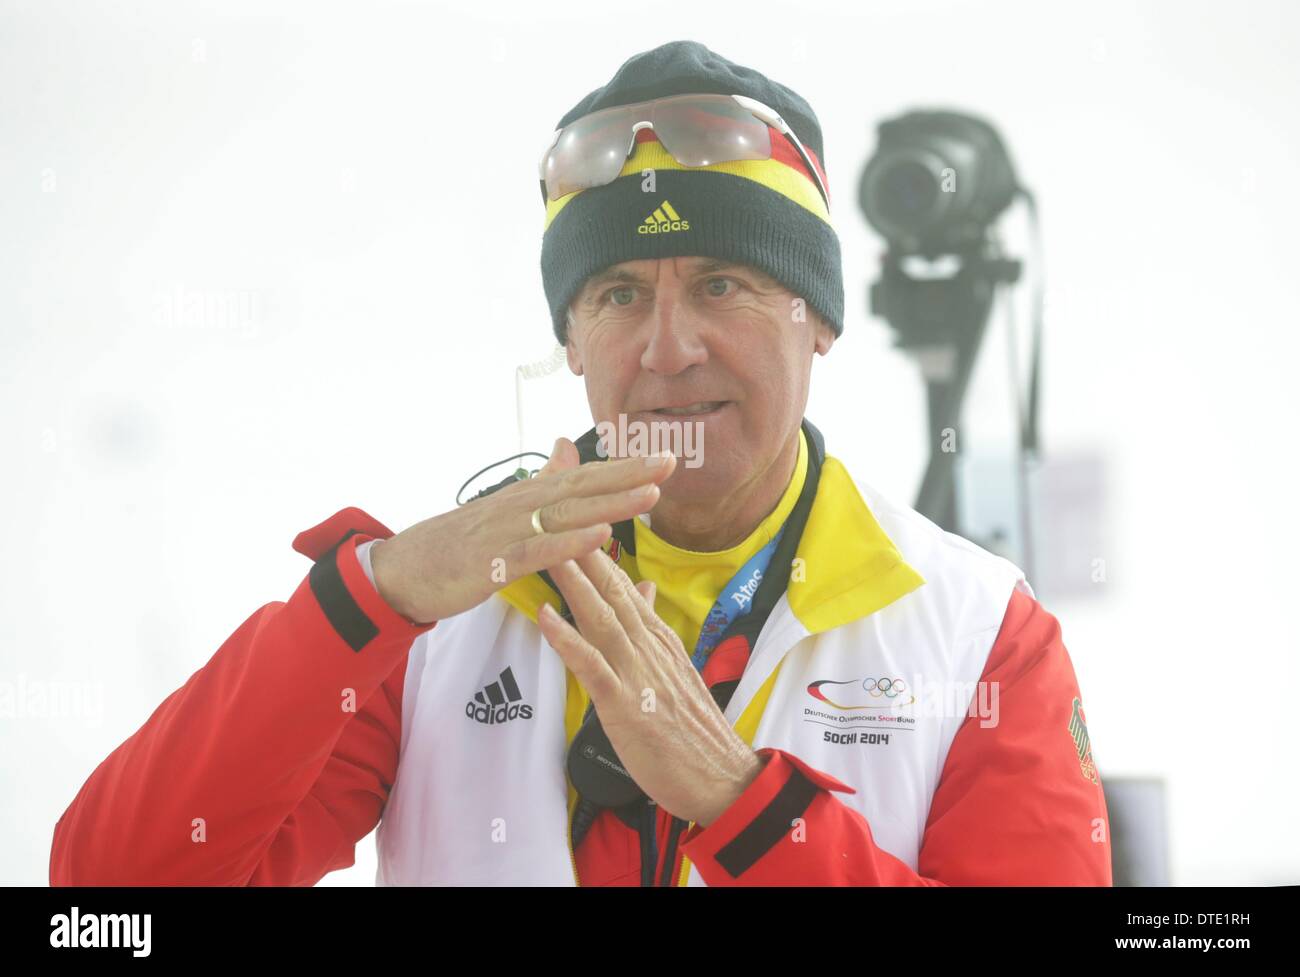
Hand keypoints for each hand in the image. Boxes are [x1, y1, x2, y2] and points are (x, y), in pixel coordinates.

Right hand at [369, 438, 675, 623]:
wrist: (403, 569)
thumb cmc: (458, 543)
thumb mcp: (504, 507)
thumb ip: (540, 480)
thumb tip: (565, 446)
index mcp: (528, 496)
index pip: (585, 477)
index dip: (625, 468)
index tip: (666, 458)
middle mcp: (522, 505)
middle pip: (583, 487)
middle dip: (629, 475)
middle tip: (670, 463)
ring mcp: (508, 531)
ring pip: (567, 514)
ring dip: (610, 503)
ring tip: (649, 495)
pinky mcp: (494, 561)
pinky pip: (538, 551)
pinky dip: (571, 543)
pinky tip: (599, 536)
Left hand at [537, 541, 764, 825]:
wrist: (721, 779)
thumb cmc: (690, 730)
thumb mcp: (672, 667)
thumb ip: (651, 625)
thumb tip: (641, 586)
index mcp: (655, 637)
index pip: (621, 583)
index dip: (594, 548)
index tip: (570, 516)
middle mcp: (647, 646)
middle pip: (609, 589)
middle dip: (579, 549)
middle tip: (551, 510)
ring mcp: (638, 673)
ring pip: (600, 617)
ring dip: (570, 580)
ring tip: (543, 546)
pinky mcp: (627, 705)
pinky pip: (592, 667)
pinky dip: (568, 640)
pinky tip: (546, 617)